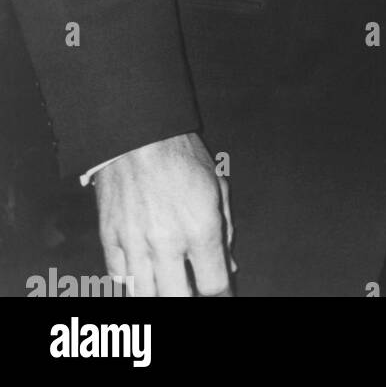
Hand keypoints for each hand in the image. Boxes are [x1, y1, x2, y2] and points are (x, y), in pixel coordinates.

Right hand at [94, 133, 234, 296]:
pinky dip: (132, 284)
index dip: (221, 295)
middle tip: (194, 289)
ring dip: (160, 295)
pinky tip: (144, 277)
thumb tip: (228, 264)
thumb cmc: (180, 153)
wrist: (136, 132)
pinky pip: (119, 279)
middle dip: (189, 299)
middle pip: (178, 300)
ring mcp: (134, 244)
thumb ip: (225, 228)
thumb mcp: (217, 184)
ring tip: (169, 286)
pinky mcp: (109, 239)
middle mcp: (167, 242)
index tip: (221, 295)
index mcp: (200, 228)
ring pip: (144, 297)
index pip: (214, 285)